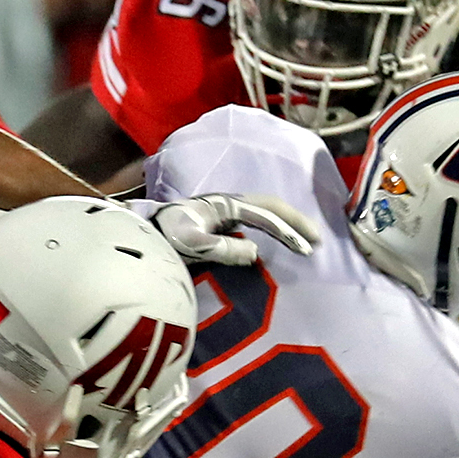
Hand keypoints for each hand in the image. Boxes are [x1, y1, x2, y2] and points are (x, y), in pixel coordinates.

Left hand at [143, 193, 319, 265]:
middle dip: (295, 223)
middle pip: (271, 208)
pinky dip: (271, 230)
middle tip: (317, 242)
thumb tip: (255, 253)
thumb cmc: (164, 238)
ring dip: (285, 225)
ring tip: (303, 242)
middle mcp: (228, 204)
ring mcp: (223, 212)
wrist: (141, 235)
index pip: (267, 214)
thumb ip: (222, 249)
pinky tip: (276, 243)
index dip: (289, 230)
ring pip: (264, 213)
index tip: (307, 248)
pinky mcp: (219, 223)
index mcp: (225, 205)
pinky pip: (253, 222)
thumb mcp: (191, 244)